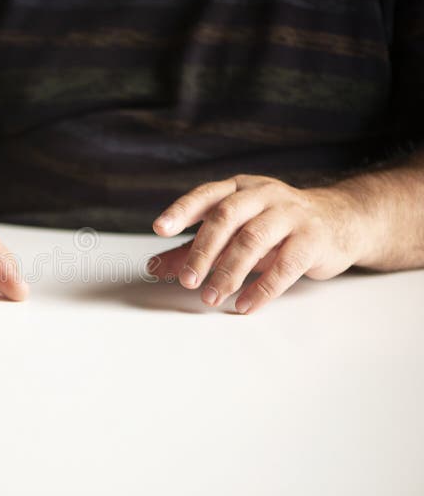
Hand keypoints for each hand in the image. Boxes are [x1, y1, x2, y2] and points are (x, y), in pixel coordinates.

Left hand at [148, 174, 366, 313]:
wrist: (342, 220)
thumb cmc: (277, 226)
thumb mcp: (235, 232)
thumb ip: (194, 248)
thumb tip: (154, 268)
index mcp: (239, 189)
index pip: (206, 196)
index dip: (182, 211)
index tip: (160, 229)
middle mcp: (264, 195)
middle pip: (227, 217)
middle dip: (203, 250)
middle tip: (187, 280)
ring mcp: (291, 214)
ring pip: (254, 240)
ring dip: (229, 272)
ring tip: (212, 298)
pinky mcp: (313, 239)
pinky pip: (286, 265)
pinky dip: (263, 288)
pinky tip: (245, 305)